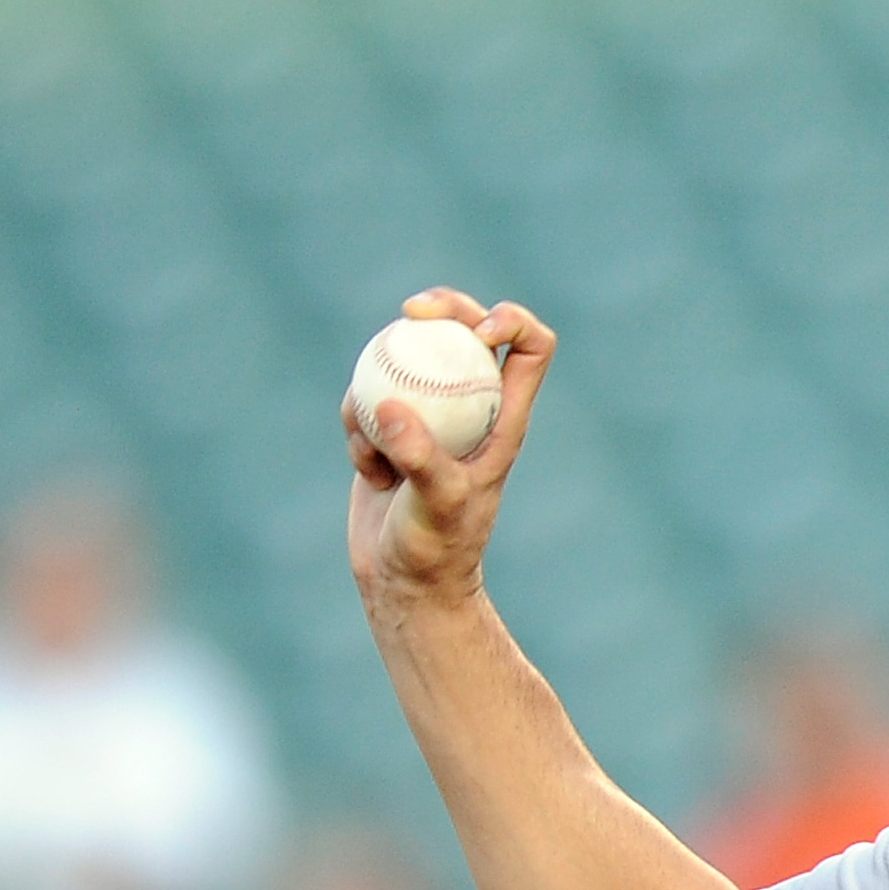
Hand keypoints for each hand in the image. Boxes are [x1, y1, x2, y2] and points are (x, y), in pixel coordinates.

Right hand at [345, 289, 555, 610]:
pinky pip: (366, 401)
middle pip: (465, 330)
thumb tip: (389, 405)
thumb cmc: (436, 549)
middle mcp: (471, 409)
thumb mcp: (436, 503)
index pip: (531, 348)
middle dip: (442, 307)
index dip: (511, 321)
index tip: (475, 330)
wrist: (402, 582)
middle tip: (410, 311)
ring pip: (405, 361)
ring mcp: (429, 417)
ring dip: (378, 387)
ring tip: (382, 454)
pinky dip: (357, 427)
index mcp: (504, 418)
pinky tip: (370, 474)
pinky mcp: (389, 431)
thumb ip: (420, 457)